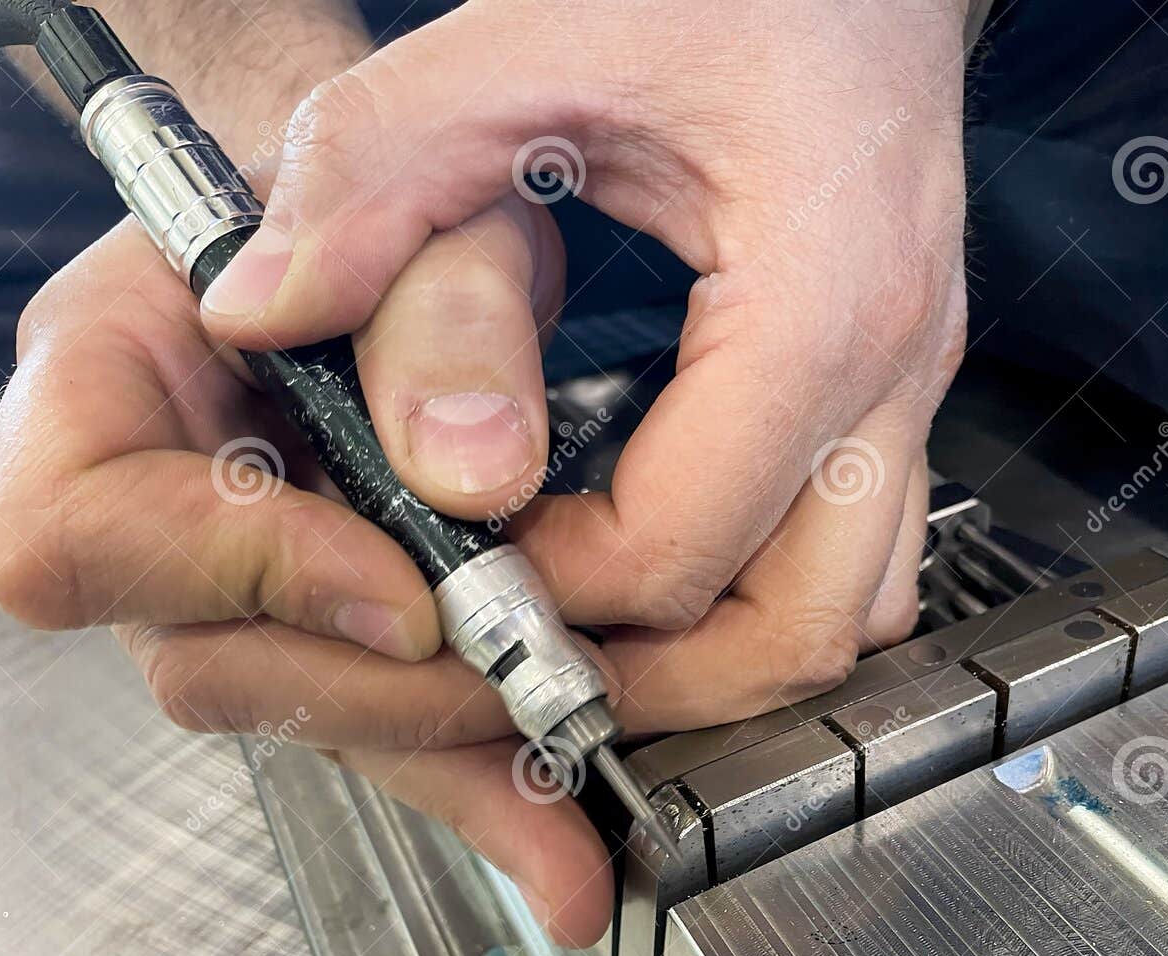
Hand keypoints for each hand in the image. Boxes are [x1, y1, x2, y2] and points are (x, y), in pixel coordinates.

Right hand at [0, 216, 614, 945]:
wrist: (416, 227)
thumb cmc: (396, 198)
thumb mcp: (438, 216)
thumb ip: (443, 323)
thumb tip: (472, 490)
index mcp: (105, 385)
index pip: (82, 536)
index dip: (238, 575)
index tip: (399, 583)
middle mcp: (158, 510)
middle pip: (210, 667)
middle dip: (382, 692)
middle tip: (528, 682)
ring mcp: (242, 587)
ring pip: (314, 720)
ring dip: (450, 763)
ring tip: (568, 822)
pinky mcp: (336, 633)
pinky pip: (393, 726)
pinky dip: (485, 780)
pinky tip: (557, 842)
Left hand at [199, 0, 973, 728]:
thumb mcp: (534, 36)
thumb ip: (380, 175)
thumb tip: (261, 309)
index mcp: (819, 305)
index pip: (679, 554)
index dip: (549, 592)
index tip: (458, 570)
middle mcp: (890, 369)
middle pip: (794, 634)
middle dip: (650, 679)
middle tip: (526, 657)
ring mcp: (906, 385)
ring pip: (844, 615)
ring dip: (715, 650)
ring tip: (588, 619)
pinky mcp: (889, 382)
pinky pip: (850, 549)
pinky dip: (753, 585)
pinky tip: (656, 544)